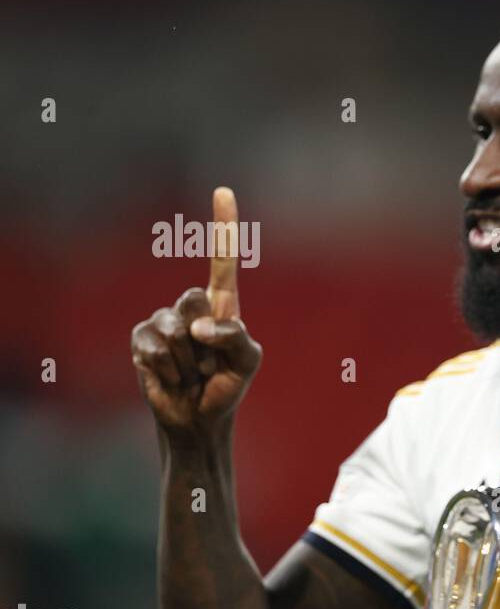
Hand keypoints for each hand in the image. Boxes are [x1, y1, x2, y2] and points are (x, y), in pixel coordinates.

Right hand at [130, 187, 261, 436]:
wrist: (198, 417)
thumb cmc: (227, 386)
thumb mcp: (248, 361)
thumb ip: (235, 337)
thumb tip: (197, 326)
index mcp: (223, 306)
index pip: (223, 261)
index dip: (223, 225)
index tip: (223, 190)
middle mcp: (192, 307)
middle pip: (193, 300)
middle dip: (205, 339)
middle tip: (209, 362)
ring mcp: (164, 322)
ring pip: (174, 329)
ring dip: (188, 360)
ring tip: (192, 373)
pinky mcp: (142, 340)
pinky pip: (154, 348)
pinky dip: (168, 369)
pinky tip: (172, 378)